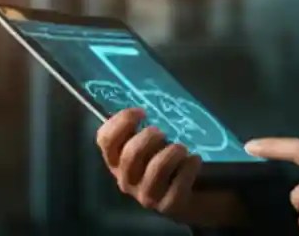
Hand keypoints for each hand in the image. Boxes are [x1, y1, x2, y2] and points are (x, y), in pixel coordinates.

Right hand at [95, 108, 244, 227]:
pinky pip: (178, 184)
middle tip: (162, 132)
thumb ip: (145, 126)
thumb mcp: (151, 144)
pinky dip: (189, 167)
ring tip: (181, 147)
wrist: (187, 195)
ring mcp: (146, 195)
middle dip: (147, 138)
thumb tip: (154, 94)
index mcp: (116, 161)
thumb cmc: (165, 161)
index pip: (105, 140)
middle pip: (129, 154)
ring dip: (171, 152)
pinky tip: (194, 160)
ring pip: (155, 169)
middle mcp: (126, 179)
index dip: (121, 122)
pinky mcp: (168, 205)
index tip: (141, 111)